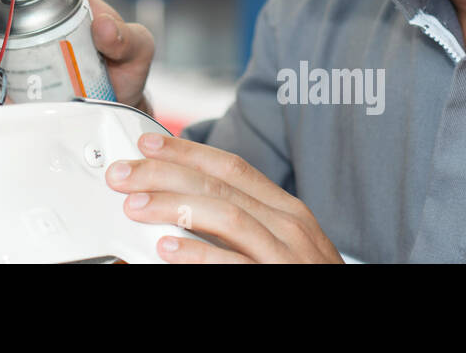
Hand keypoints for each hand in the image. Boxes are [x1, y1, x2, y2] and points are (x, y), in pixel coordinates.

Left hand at [106, 133, 343, 262]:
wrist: (341, 321)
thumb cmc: (298, 276)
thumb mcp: (275, 242)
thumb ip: (234, 218)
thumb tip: (178, 199)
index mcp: (285, 209)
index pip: (230, 166)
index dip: (186, 151)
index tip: (147, 143)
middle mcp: (288, 226)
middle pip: (220, 184)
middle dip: (164, 173)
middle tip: (123, 174)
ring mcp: (285, 256)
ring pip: (226, 215)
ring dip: (174, 206)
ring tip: (135, 207)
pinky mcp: (276, 281)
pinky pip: (233, 264)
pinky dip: (198, 254)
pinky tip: (166, 249)